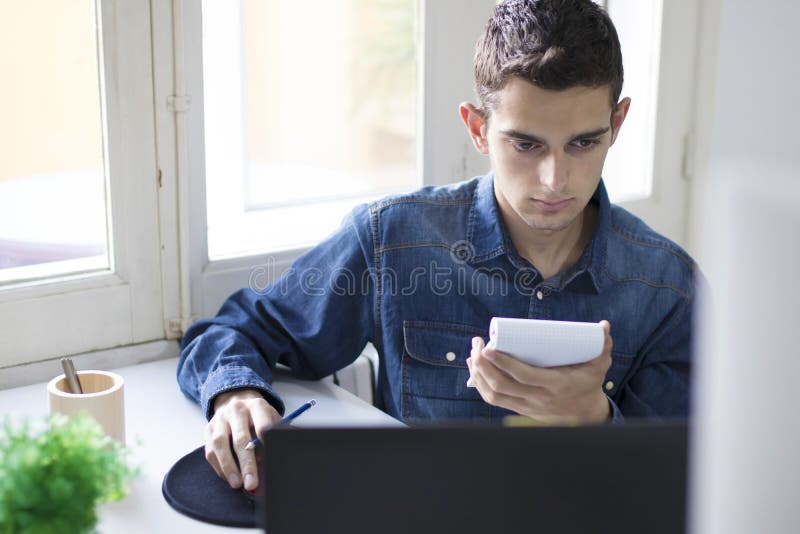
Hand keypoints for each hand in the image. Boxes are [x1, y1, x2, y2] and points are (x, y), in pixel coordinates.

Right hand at [205, 388, 281, 490]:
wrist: (238, 401)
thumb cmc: (259, 417)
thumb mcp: (272, 420)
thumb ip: (277, 438)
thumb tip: (283, 461)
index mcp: (258, 406)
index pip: (262, 425)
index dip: (265, 445)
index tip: (269, 462)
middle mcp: (237, 410)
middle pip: (241, 438)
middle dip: (247, 464)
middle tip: (251, 483)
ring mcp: (220, 419)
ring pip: (220, 444)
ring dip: (229, 467)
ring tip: (237, 484)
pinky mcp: (208, 429)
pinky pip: (210, 451)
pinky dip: (219, 467)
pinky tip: (228, 478)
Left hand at [467, 320, 612, 421]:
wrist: (586, 414)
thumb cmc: (589, 383)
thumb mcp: (599, 365)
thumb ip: (602, 345)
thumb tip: (604, 325)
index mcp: (555, 385)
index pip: (523, 376)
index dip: (503, 363)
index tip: (489, 348)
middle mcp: (537, 398)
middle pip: (502, 385)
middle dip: (484, 365)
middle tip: (477, 344)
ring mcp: (526, 406)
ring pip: (494, 394)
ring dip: (479, 375)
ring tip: (473, 354)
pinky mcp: (519, 408)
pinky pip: (495, 399)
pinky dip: (481, 385)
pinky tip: (475, 369)